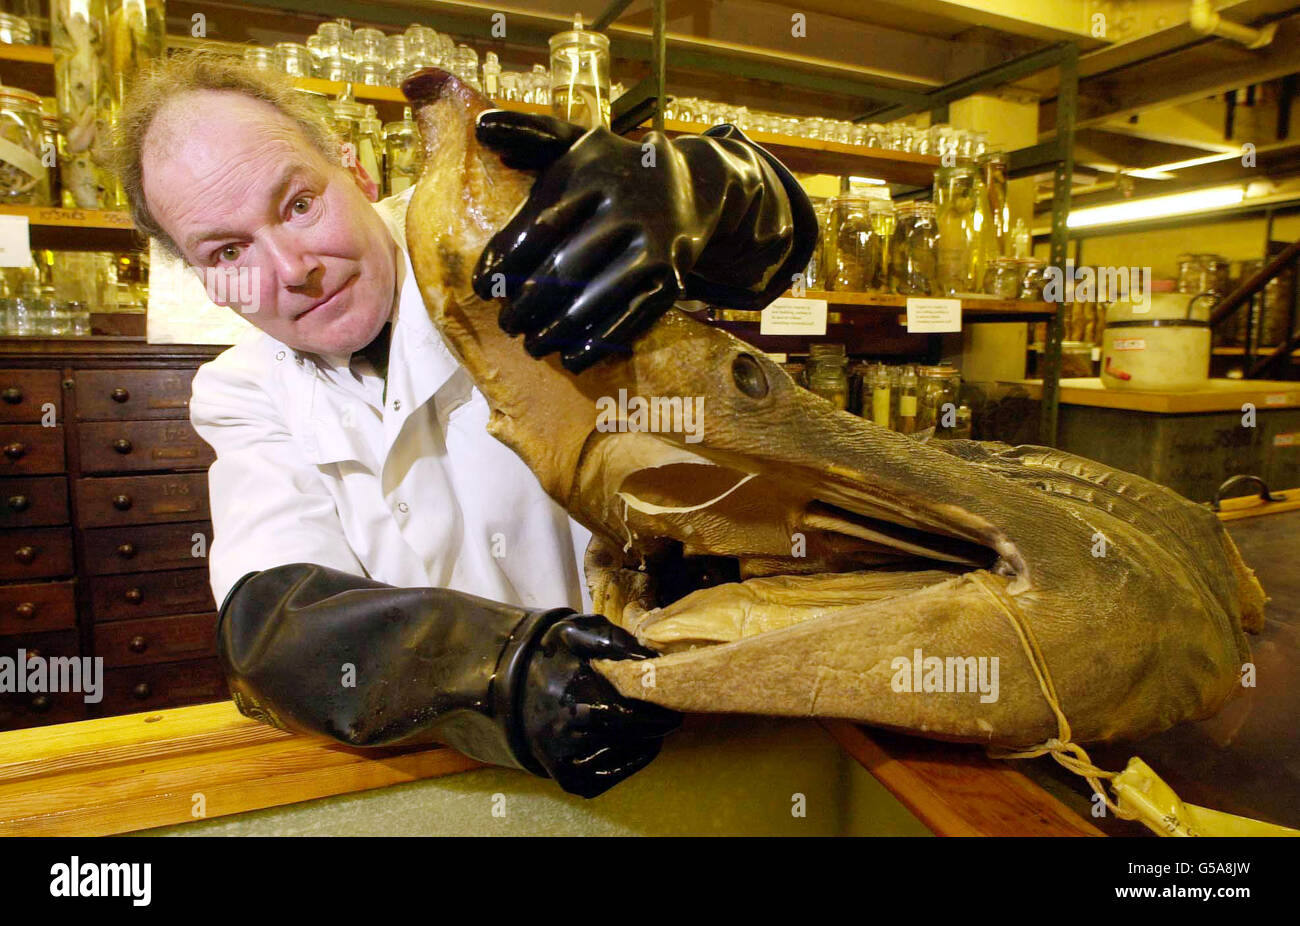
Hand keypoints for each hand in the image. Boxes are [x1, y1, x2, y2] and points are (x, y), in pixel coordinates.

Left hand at [471, 110, 805, 373]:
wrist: (694, 186)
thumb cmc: (616, 168)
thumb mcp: (578, 140)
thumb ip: (531, 133)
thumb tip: (483, 128)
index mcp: (592, 174)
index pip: (537, 228)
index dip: (504, 263)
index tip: (483, 288)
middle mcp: (624, 209)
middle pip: (561, 269)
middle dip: (526, 305)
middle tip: (506, 324)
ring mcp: (650, 246)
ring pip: (592, 299)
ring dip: (555, 331)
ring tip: (532, 345)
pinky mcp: (670, 279)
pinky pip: (628, 318)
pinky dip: (597, 344)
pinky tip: (572, 359)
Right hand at [519, 613, 681, 797]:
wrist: (511, 683)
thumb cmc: (553, 654)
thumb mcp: (576, 632)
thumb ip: (612, 640)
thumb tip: (650, 660)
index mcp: (566, 698)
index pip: (623, 714)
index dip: (653, 712)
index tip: (672, 704)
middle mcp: (560, 733)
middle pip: (624, 737)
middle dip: (654, 727)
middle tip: (674, 718)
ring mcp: (559, 758)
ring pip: (616, 759)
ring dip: (644, 745)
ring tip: (659, 730)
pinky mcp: (562, 775)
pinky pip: (602, 780)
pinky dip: (627, 766)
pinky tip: (643, 749)